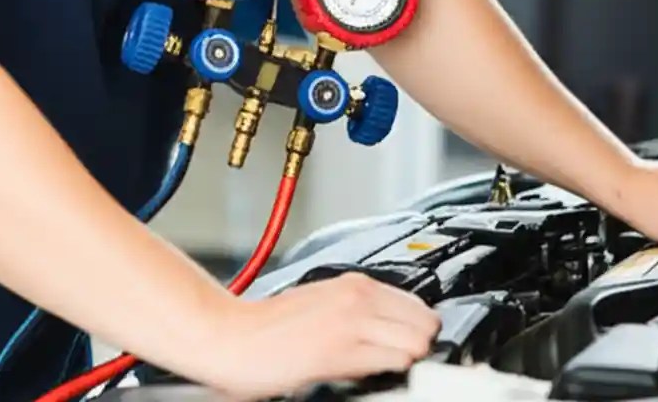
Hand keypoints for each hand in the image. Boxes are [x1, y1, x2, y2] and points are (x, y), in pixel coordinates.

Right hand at [196, 273, 440, 400]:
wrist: (232, 336)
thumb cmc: (267, 325)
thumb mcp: (322, 301)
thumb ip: (357, 307)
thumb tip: (388, 325)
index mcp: (354, 283)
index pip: (418, 303)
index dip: (420, 328)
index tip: (413, 342)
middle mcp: (358, 297)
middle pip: (426, 322)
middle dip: (422, 343)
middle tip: (406, 358)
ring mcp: (351, 323)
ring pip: (417, 342)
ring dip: (410, 358)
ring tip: (391, 368)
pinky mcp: (341, 352)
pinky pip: (394, 362)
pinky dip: (393, 371)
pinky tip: (375, 375)